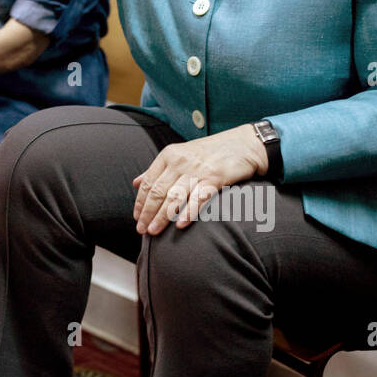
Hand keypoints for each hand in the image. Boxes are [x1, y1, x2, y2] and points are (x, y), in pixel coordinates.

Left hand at [132, 124, 264, 235]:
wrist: (241, 144)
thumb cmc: (208, 152)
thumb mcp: (179, 154)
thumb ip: (157, 169)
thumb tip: (135, 183)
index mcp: (168, 155)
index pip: (148, 182)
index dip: (140, 202)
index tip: (137, 218)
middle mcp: (180, 162)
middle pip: (158, 191)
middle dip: (148, 213)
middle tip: (142, 230)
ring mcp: (197, 170)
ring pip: (175, 197)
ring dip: (162, 216)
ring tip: (154, 231)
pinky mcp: (215, 178)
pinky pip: (199, 198)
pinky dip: (189, 212)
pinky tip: (180, 225)